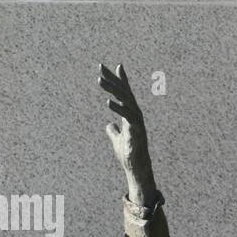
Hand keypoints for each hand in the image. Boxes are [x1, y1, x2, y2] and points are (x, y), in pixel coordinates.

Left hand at [98, 62, 157, 208]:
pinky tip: (108, 102)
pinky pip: (127, 116)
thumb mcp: (117, 139)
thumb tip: (109, 125)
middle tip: (100, 67)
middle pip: (123, 91)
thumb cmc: (128, 154)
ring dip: (112, 89)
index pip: (122, 92)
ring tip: (100, 81)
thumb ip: (113, 131)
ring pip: (125, 100)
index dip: (115, 79)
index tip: (104, 67)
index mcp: (130, 113)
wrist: (136, 168)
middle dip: (112, 79)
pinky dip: (118, 108)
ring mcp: (137, 121)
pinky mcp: (136, 130)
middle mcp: (135, 113)